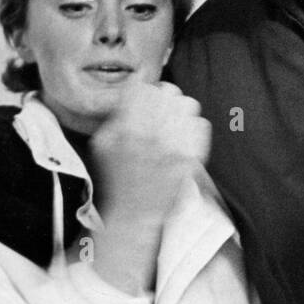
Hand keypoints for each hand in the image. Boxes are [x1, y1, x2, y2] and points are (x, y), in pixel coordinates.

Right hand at [90, 81, 210, 224]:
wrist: (134, 214)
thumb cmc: (116, 179)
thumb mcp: (103, 144)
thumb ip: (115, 116)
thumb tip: (132, 93)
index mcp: (126, 129)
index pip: (144, 89)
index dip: (147, 89)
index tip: (148, 94)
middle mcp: (150, 135)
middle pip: (169, 94)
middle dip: (166, 96)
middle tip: (165, 104)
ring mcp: (172, 148)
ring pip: (188, 106)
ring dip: (182, 108)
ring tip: (177, 117)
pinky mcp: (188, 160)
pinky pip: (201, 127)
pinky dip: (195, 125)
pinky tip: (188, 131)